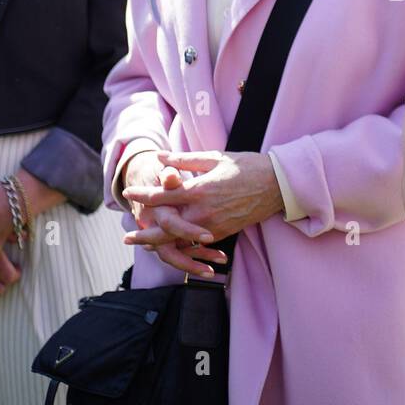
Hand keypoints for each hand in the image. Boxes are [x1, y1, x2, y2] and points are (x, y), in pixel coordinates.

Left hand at [121, 150, 282, 276]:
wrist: (277, 185)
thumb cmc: (247, 166)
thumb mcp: (214, 158)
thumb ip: (184, 160)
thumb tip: (161, 158)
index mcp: (199, 189)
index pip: (162, 195)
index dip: (142, 195)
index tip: (128, 193)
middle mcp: (203, 211)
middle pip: (166, 228)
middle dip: (145, 234)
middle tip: (127, 237)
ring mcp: (213, 225)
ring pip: (180, 240)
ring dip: (161, 244)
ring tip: (145, 245)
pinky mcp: (223, 232)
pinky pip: (198, 243)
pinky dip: (183, 246)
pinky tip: (172, 245)